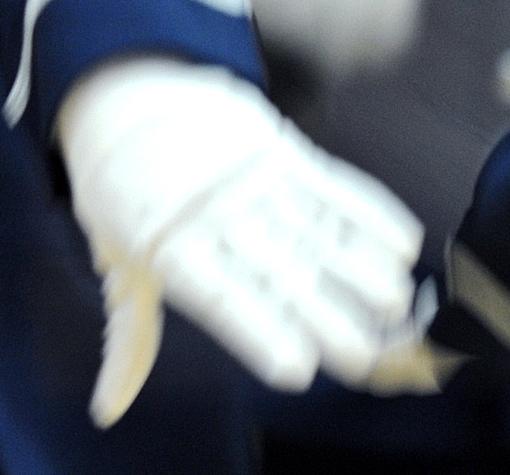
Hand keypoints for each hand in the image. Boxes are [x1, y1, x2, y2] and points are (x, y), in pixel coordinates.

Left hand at [59, 57, 420, 421]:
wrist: (124, 96)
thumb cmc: (124, 197)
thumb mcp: (118, 262)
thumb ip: (130, 338)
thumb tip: (106, 414)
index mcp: (170, 246)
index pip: (219, 297)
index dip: (258, 332)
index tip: (295, 370)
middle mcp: (214, 212)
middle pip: (276, 270)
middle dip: (322, 315)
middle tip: (362, 357)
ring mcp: (250, 176)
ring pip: (313, 227)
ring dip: (359, 265)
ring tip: (394, 304)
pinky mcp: (278, 145)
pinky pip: (331, 181)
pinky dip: (369, 208)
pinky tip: (403, 242)